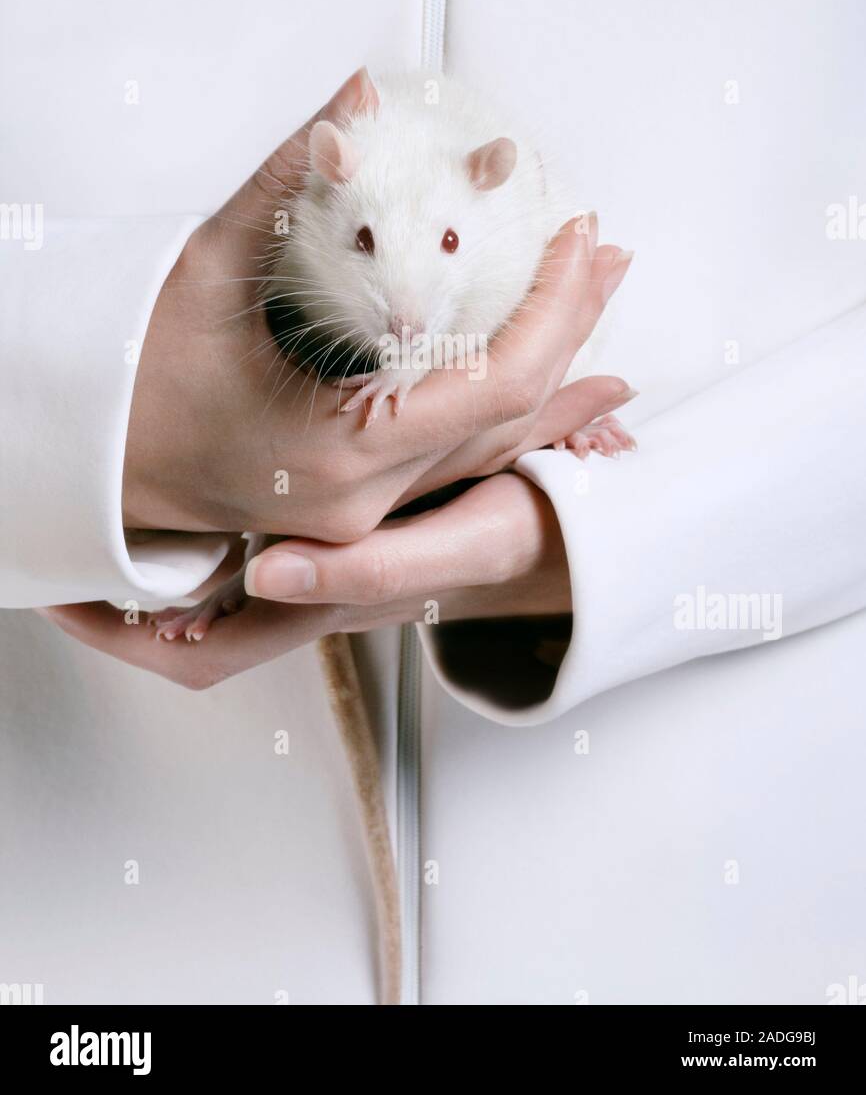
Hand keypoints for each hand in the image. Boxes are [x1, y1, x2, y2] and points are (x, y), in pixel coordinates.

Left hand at [44, 473, 572, 689]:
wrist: (563, 527)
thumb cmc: (513, 536)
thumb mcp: (457, 546)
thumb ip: (373, 567)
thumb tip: (273, 575)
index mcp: (328, 604)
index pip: (197, 647)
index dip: (121, 632)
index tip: (61, 591)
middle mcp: (310, 596)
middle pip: (183, 640)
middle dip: (112, 617)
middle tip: (54, 575)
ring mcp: (317, 573)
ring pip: (206, 603)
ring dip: (143, 585)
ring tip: (91, 543)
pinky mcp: (331, 543)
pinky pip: (240, 563)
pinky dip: (191, 550)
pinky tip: (171, 516)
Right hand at [122, 66, 634, 544]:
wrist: (90, 462)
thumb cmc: (132, 379)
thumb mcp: (212, 266)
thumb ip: (292, 178)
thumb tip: (355, 92)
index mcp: (337, 452)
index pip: (494, 384)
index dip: (553, 307)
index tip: (578, 235)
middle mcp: (364, 501)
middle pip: (511, 418)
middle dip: (571, 327)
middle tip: (606, 253)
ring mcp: (367, 515)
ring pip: (492, 446)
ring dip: (552, 368)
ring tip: (593, 296)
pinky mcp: (362, 504)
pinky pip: (458, 457)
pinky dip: (508, 404)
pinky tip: (544, 371)